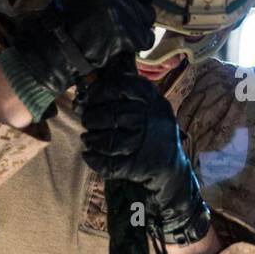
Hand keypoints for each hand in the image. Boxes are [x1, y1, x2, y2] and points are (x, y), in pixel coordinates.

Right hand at [0, 0, 153, 119]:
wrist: (57, 44)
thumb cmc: (69, 12)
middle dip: (136, 1)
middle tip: (116, 10)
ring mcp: (125, 8)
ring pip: (148, 14)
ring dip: (136, 22)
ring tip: (114, 27)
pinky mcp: (131, 33)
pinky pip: (147, 36)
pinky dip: (136, 41)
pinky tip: (119, 41)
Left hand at [80, 69, 209, 242]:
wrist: (171, 168)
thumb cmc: (150, 131)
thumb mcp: (146, 106)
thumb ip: (121, 97)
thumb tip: (83, 97)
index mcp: (152, 99)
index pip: (120, 85)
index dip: (99, 91)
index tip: (90, 98)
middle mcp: (151, 118)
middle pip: (111, 115)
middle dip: (91, 118)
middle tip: (88, 121)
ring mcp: (146, 143)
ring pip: (107, 141)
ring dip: (91, 140)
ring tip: (88, 139)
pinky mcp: (138, 166)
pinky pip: (107, 163)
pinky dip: (93, 159)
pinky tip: (89, 155)